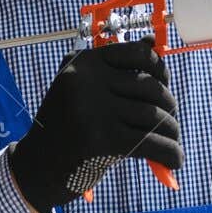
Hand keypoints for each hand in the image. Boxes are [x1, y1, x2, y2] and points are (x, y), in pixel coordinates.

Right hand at [8, 38, 181, 212]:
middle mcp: (86, 81)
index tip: (164, 87)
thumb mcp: (86, 91)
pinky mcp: (102, 139)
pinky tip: (175, 161)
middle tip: (168, 125)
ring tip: (170, 143)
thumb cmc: (69, 129)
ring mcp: (93, 109)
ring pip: (155, 116)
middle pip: (151, 88)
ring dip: (171, 132)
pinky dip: (170, 153)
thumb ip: (117, 70)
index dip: (160, 70)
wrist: (36, 170)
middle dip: (169, 108)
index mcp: (83, 63)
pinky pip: (152, 143)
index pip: (139, 53)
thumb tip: (154, 42)